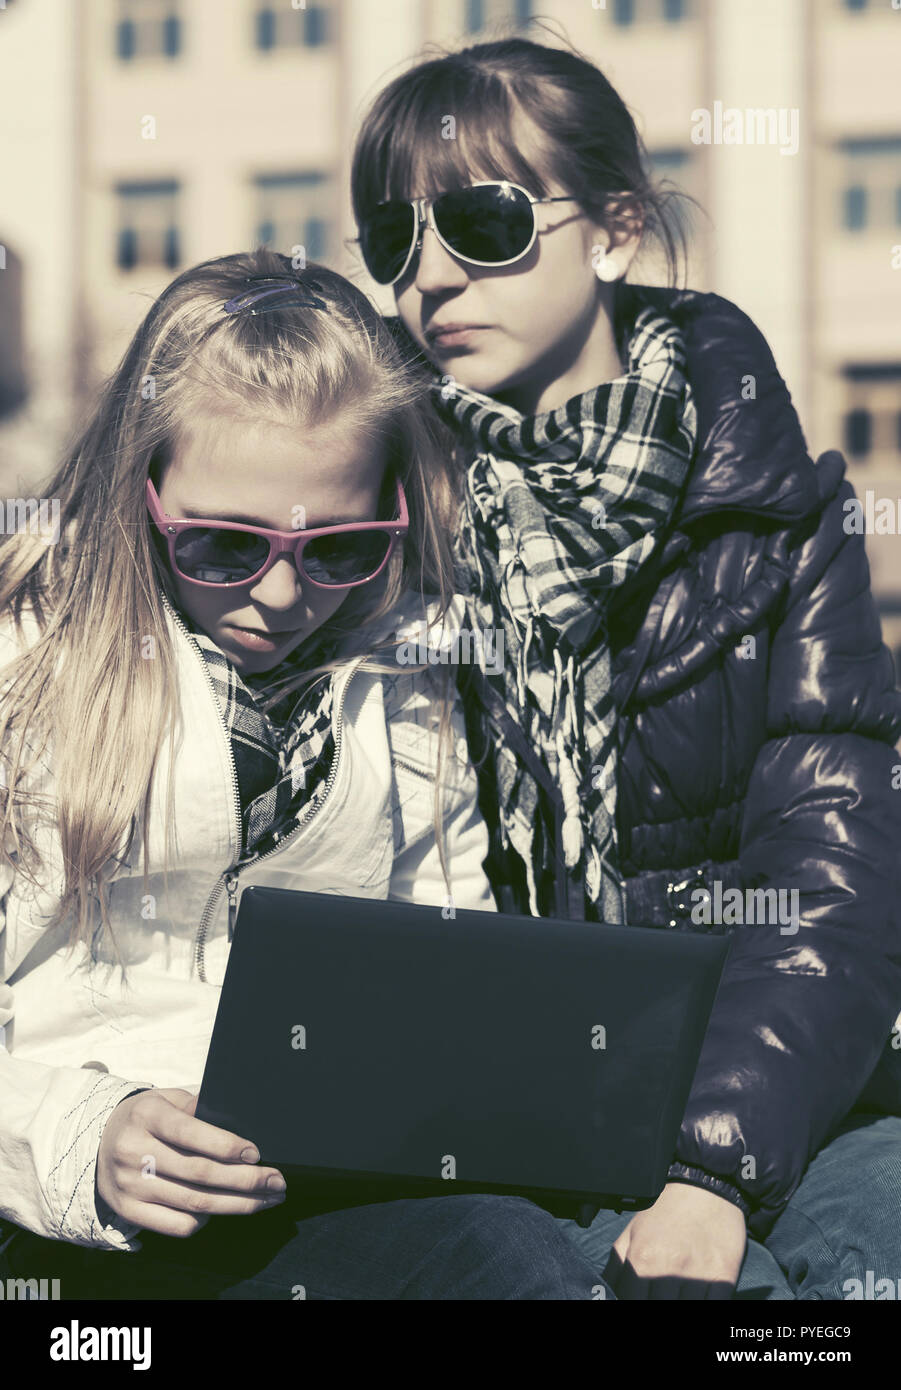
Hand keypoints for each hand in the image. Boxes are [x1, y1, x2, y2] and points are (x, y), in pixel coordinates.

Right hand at [96, 1088, 287, 1236]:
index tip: (256, 1153)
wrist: (99, 1141)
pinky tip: (222, 1208)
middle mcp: (134, 1151)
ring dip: (237, 1204)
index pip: (190, 1132)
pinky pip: (177, 1225)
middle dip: (246, 1180)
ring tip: (265, 1199)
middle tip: (277, 1181)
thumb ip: (199, 1107)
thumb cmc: (147, 1117)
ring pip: (194, 1203)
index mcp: (147, 1115)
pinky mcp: (128, 1211)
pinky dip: (205, 1220)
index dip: (227, 1145)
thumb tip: (242, 1123)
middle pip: (200, 1174)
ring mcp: (129, 1185)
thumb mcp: (167, 1099)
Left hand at [603, 1181, 746, 1298]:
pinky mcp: (724, 1277)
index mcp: (643, 1259)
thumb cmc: (666, 1210)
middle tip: (661, 1290)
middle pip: (660, 1309)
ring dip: (682, 1303)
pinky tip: (700, 1292)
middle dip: (658, 1302)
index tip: (641, 1295)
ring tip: (680, 1288)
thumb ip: (616, 1267)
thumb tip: (605, 1294)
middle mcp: (670, 1270)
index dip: (635, 1301)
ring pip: (686, 1310)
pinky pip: (714, 1308)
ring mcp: (699, 1276)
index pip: (631, 1303)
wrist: (705, 1185)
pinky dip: (706, 1304)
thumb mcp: (631, 1231)